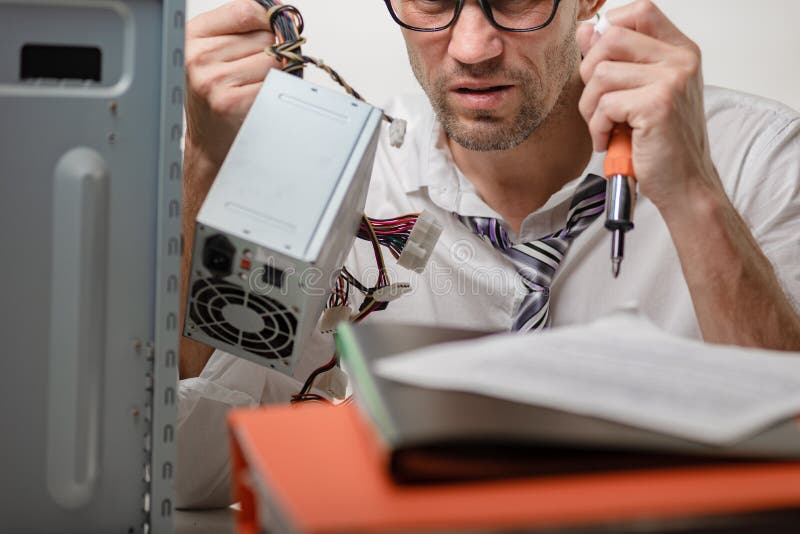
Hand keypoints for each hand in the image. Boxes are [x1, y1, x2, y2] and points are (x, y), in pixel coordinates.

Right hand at [185, 0, 279, 168]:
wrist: (208, 143)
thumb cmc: (215, 98)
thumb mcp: (214, 55)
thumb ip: (240, 29)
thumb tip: (281, 12)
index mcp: (192, 36)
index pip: (245, 10)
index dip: (268, 18)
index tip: (275, 28)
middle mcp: (199, 57)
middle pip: (265, 36)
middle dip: (273, 51)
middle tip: (259, 71)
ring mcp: (215, 80)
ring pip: (274, 59)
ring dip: (277, 71)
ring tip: (258, 85)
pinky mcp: (233, 102)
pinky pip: (275, 82)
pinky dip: (277, 89)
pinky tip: (261, 98)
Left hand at [576, 0, 722, 212]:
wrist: (685, 184)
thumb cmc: (662, 143)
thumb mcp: (640, 94)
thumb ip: (616, 60)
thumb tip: (586, 30)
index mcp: (680, 51)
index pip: (639, 11)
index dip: (608, 29)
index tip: (600, 62)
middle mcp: (680, 60)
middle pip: (610, 38)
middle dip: (589, 73)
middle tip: (598, 103)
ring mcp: (672, 80)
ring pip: (600, 74)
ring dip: (590, 107)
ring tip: (605, 127)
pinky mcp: (657, 104)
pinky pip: (604, 105)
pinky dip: (596, 128)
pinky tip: (608, 141)